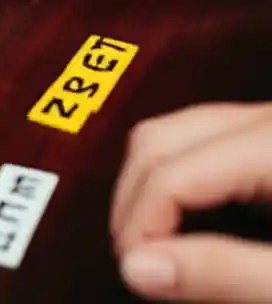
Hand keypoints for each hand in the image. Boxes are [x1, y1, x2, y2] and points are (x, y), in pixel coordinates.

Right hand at [111, 102, 271, 301]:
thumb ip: (224, 271)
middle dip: (133, 203)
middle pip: (157, 140)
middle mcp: (266, 120)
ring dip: (150, 186)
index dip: (139, 226)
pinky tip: (191, 219)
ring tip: (158, 241)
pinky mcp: (269, 137)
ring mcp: (266, 122)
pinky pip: (199, 142)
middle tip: (140, 259)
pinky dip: (178, 179)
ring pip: (172, 133)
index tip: (140, 272)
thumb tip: (139, 266)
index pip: (168, 172)